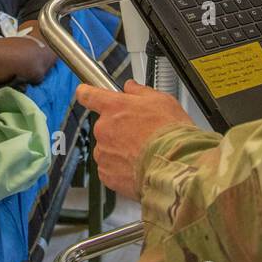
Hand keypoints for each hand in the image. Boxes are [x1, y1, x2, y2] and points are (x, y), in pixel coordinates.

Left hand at [75, 80, 195, 198]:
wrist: (175, 166)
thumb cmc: (171, 134)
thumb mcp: (162, 101)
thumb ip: (140, 92)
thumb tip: (131, 87)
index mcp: (114, 107)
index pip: (88, 95)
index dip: (87, 93)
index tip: (86, 94)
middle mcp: (103, 128)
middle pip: (104, 125)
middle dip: (119, 129)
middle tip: (140, 134)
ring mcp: (103, 152)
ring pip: (107, 148)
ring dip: (119, 150)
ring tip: (142, 154)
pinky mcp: (106, 174)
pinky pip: (109, 168)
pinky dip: (121, 168)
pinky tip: (139, 166)